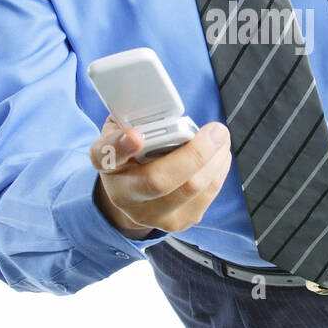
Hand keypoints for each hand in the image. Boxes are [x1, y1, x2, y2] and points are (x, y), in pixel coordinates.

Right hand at [89, 115, 231, 239]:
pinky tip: (219, 156)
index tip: (136, 136)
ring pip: (191, 188)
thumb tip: (162, 104)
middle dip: (195, 154)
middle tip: (216, 131)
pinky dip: (219, 170)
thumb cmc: (134, 150)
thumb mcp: (126, 127)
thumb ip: (137, 117)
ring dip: (215, 159)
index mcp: (106, 162)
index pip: (106, 155)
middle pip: (158, 180)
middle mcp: (122, 194)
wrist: (136, 192)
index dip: (120, 145)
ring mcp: (149, 214)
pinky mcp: (177, 222)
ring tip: (221, 138)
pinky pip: (207, 195)